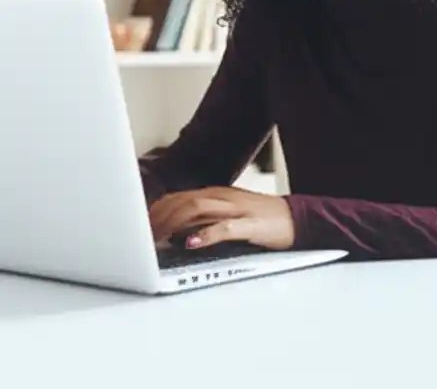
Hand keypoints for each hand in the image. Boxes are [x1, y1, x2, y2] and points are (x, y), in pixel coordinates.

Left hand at [149, 186, 294, 250]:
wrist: (298, 219)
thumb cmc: (262, 220)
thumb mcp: (229, 215)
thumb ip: (204, 220)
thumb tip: (174, 234)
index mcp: (217, 194)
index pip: (177, 197)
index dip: (155, 211)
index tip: (137, 227)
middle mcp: (223, 197)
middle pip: (182, 201)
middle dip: (157, 218)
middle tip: (140, 237)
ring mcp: (237, 209)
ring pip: (197, 208)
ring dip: (172, 223)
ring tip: (156, 238)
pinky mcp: (252, 224)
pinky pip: (226, 227)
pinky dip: (206, 234)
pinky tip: (192, 242)